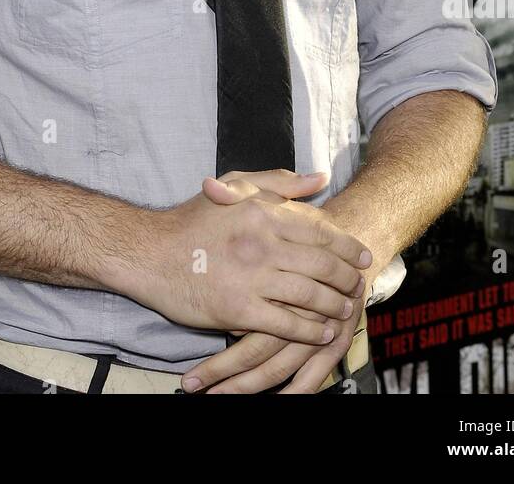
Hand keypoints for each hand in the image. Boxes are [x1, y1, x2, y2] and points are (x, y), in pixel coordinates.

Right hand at [180, 170, 371, 393]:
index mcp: (263, 212)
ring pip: (310, 295)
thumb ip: (279, 182)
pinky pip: (286, 323)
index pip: (320, 231)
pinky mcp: (238, 309)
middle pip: (322, 264)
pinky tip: (321, 333)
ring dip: (334, 306)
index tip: (364, 256)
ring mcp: (251, 277)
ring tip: (345, 311)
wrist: (150, 253)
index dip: (348, 247)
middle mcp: (262, 243)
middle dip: (347, 279)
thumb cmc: (193, 219)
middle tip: (359, 287)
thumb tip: (321, 179)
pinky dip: (309, 330)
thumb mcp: (234, 186)